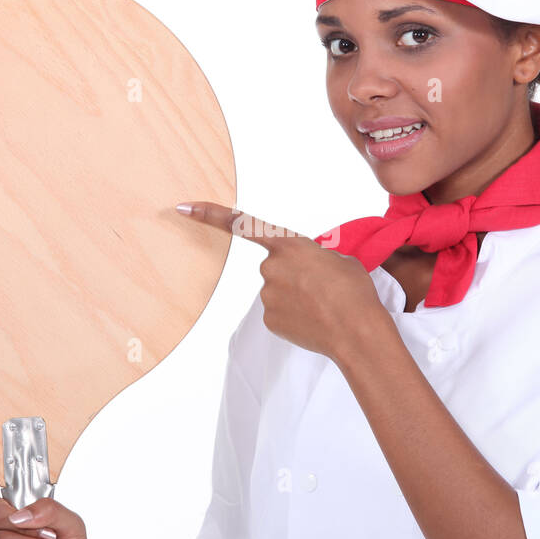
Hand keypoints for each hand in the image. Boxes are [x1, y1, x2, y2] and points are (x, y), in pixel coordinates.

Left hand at [176, 200, 387, 361]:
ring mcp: (267, 296)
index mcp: (289, 245)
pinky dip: (295, 316)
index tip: (183, 208)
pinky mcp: (269, 320)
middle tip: (322, 287)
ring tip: (323, 305)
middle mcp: (270, 268)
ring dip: (297, 296)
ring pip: (278, 292)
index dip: (210, 215)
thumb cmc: (354, 291)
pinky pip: (279, 313)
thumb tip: (306, 272)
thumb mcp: (339, 260)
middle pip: (275, 267)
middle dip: (294, 275)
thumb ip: (313, 258)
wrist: (356, 330)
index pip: (243, 225)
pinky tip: (313, 320)